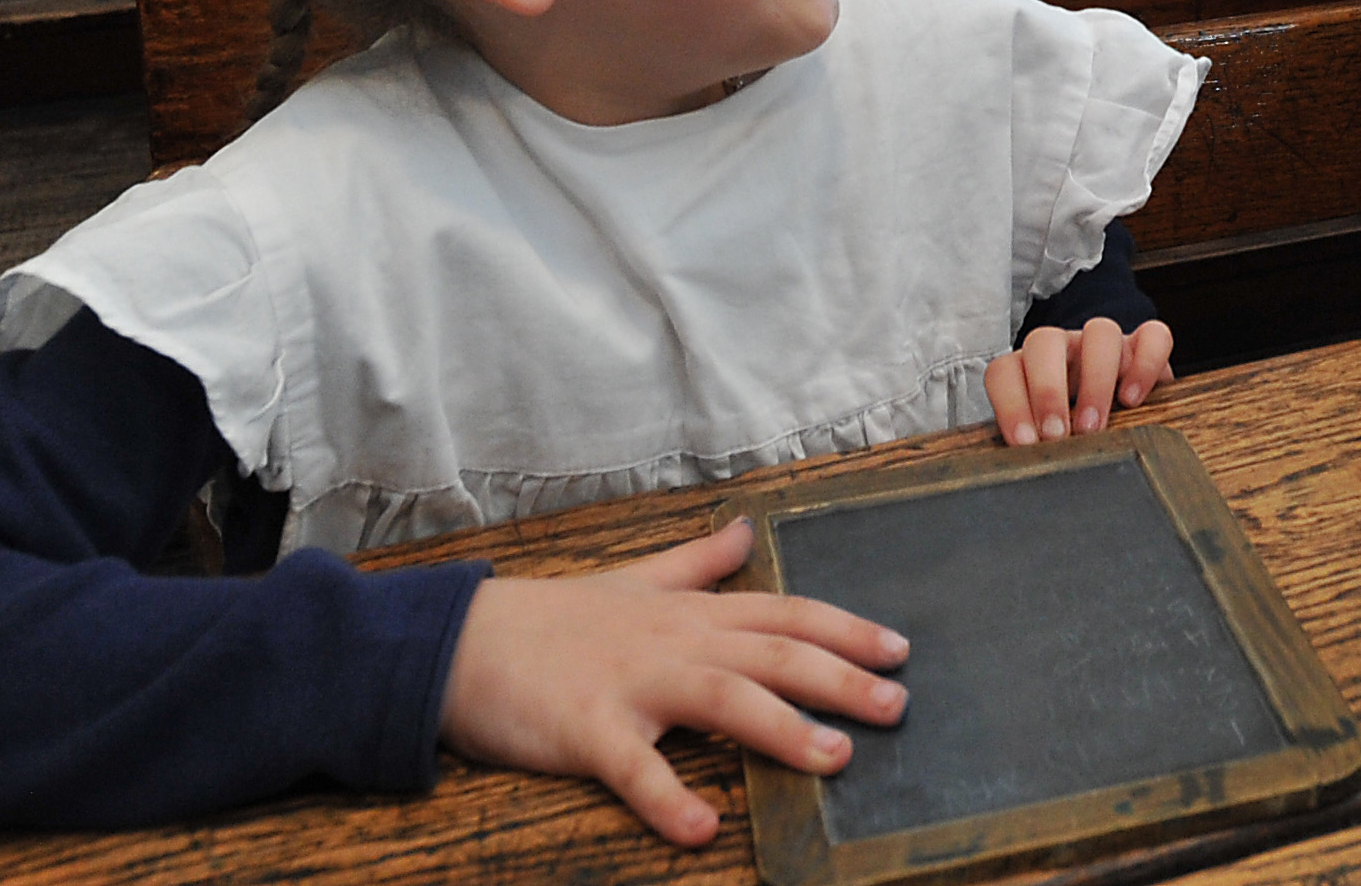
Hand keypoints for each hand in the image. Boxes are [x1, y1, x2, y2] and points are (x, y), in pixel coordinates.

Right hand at [436, 517, 907, 845]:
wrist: (461, 643)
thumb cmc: (553, 621)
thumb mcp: (632, 582)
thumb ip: (694, 563)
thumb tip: (745, 530)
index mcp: (688, 613)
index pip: (783, 612)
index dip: (844, 629)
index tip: (899, 649)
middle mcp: (672, 642)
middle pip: (772, 653)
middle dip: (841, 678)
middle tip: (897, 706)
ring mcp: (631, 684)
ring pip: (722, 699)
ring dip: (782, 729)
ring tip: (834, 761)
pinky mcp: (586, 729)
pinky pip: (634, 767)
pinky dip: (668, 799)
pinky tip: (702, 829)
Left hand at [981, 314, 1174, 444]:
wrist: (1120, 415)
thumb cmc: (1072, 433)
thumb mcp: (1047, 440)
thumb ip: (1033, 448)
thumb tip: (1024, 474)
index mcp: (1028, 369)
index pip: (1005, 370)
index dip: (1010, 404)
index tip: (1025, 443)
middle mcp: (1064, 348)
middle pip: (1045, 341)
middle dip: (1048, 390)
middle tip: (1057, 435)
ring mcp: (1104, 343)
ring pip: (1100, 332)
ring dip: (1095, 380)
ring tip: (1095, 427)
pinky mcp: (1143, 347)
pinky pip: (1153, 336)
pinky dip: (1145, 364)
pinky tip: (1135, 400)